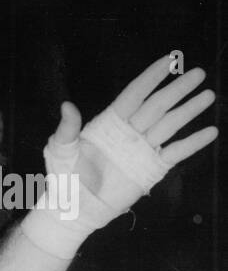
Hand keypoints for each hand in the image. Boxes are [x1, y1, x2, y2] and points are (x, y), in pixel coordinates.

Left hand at [45, 57, 216, 226]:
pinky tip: (210, 131)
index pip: (134, 94)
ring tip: (208, 95)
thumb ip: (67, 129)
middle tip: (198, 73)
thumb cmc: (64, 178)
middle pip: (157, 106)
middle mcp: (129, 132)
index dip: (150, 77)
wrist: (74, 209)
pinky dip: (193, 142)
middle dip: (177, 90)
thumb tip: (67, 105)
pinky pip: (176, 152)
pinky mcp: (151, 168)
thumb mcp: (60, 151)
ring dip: (189, 110)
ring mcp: (142, 149)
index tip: (168, 61)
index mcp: (109, 123)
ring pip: (170, 124)